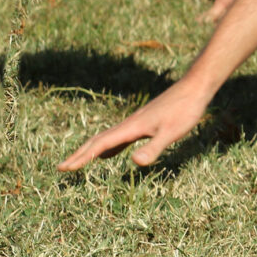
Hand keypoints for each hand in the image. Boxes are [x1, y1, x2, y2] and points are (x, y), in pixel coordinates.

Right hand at [58, 82, 210, 171]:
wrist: (195, 87)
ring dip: (90, 151)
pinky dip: (109, 148)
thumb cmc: (185, 110)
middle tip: (61, 168)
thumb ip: (154, 147)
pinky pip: (119, 138)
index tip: (64, 169)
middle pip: (97, 140)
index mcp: (131, 128)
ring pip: (106, 138)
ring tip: (78, 162)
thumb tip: (135, 162)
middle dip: (79, 154)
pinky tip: (109, 155)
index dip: (82, 157)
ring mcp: (136, 122)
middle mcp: (129, 124)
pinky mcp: (144, 122)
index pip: (100, 145)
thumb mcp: (172, 132)